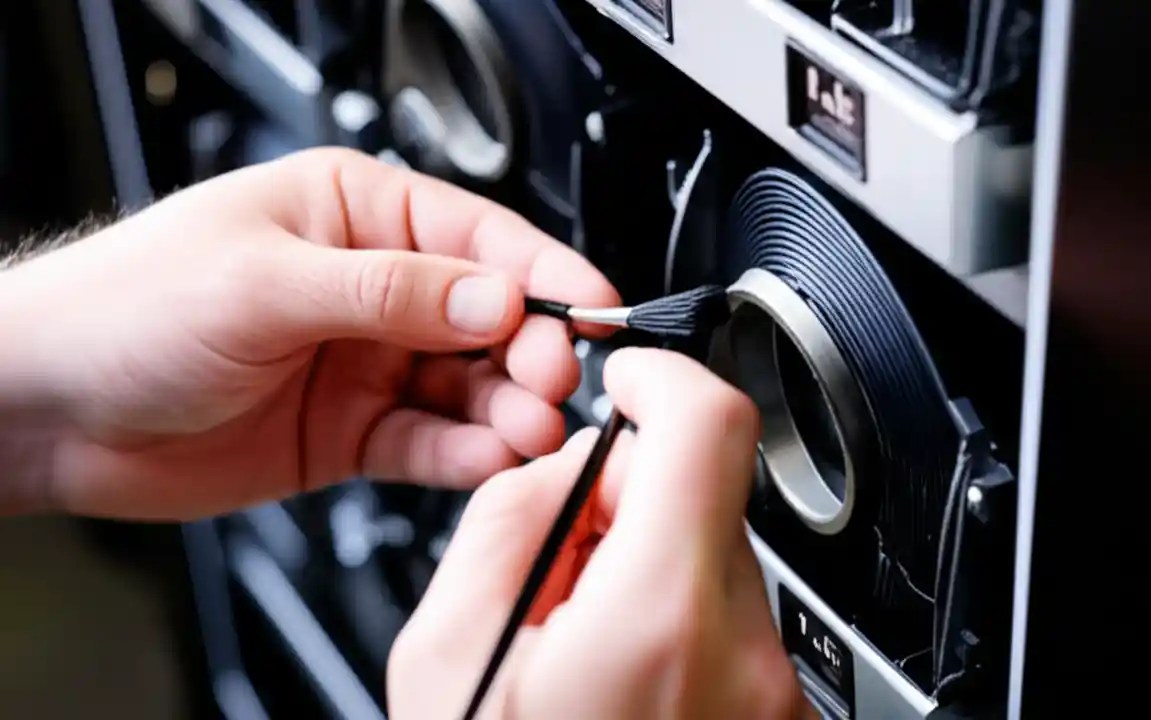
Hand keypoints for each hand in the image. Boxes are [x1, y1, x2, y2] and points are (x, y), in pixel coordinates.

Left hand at [0, 147, 617, 517]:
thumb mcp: (263, 282)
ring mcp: (367, 360)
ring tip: (531, 431)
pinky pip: (428, 441)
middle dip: (531, 351)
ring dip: (507, 409)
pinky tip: (488, 458)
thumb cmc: (125, 307)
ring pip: (468, 384)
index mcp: (357, 215)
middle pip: (489, 316)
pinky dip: (463, 453)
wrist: (47, 409)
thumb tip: (492, 296)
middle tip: (553, 382)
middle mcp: (374, 286)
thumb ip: (389, 291)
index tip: (591, 312)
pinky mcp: (353, 429)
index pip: (480, 238)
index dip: (543, 276)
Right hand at [387, 348, 811, 718]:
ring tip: (578, 639)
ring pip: (717, 558)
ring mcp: (775, 696)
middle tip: (559, 558)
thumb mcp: (447, 658)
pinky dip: (673, 617)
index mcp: (660, 620)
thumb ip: (506, 525)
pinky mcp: (779, 719)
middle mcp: (744, 654)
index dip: (662, 377)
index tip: (629, 382)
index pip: (710, 426)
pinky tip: (616, 678)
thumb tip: (557, 471)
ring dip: (646, 561)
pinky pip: (730, 622)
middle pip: (707, 494)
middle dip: (628, 496)